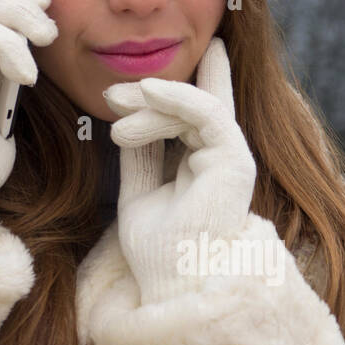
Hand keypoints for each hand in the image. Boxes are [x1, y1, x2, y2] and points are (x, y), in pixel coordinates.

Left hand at [101, 36, 255, 304]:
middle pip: (189, 107)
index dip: (186, 83)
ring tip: (115, 111)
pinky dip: (177, 97)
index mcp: (201, 166)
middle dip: (148, 94)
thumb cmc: (158, 252)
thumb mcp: (139, 193)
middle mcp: (220, 159)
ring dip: (152, 100)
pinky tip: (149, 91)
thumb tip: (128, 125)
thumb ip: (140, 158)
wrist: (173, 284)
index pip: (194, 115)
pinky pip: (207, 114)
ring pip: (193, 107)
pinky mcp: (235, 161)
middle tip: (109, 94)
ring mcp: (230, 159)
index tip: (163, 60)